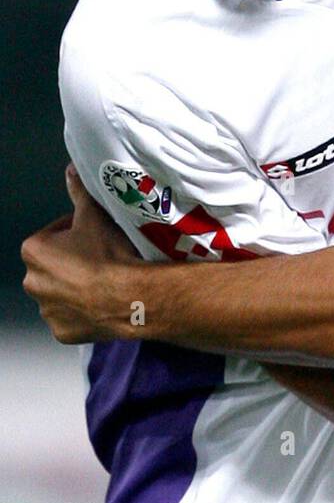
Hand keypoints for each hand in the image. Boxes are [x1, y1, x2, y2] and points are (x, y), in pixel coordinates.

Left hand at [21, 166, 138, 343]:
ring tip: (105, 280)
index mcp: (34, 251)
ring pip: (62, 293)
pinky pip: (71, 318)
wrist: (131, 296)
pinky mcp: (62, 332)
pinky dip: (83, 312)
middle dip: (73, 262)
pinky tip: (102, 302)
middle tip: (101, 257)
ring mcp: (47, 310)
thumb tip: (72, 170)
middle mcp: (32, 282)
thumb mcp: (94, 215)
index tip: (94, 236)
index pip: (54, 235)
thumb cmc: (110, 254)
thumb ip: (79, 191)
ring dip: (77, 287)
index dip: (76, 233)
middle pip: (55, 266)